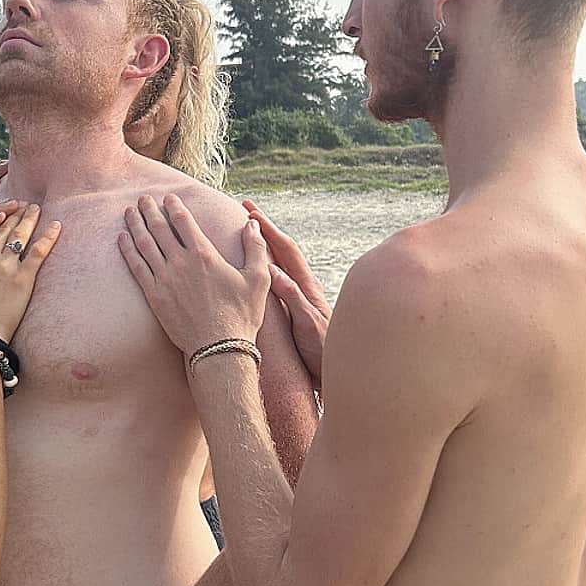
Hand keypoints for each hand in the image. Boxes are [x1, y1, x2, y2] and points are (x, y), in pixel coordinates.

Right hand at [0, 204, 60, 341]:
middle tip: (24, 203)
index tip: (2, 209)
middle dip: (14, 214)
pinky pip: (38, 251)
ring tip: (36, 208)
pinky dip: (48, 236)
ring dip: (29, 219)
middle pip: (3, 229)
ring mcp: (6, 266)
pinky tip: (56, 225)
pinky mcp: (23, 278)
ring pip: (19, 235)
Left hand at [119, 194, 270, 354]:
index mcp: (204, 254)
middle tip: (143, 198)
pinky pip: (136, 267)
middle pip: (159, 228)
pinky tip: (122, 239)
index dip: (174, 205)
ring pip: (144, 244)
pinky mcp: (154, 296)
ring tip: (128, 211)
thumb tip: (252, 223)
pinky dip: (127, 250)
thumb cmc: (242, 315)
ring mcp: (164, 279)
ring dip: (135, 224)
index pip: (183, 220)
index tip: (168, 196)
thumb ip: (255, 247)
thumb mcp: (258, 279)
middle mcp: (180, 263)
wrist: (219, 349)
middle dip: (149, 209)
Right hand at [243, 200, 330, 388]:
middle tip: (246, 210)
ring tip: (248, 232)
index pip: (285, 250)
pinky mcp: (297, 310)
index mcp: (306, 287)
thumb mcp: (307, 325)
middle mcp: (304, 288)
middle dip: (265, 229)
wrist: (340, 374)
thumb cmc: (323, 353)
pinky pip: (278, 281)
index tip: (250, 212)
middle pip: (283, 250)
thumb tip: (272, 270)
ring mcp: (301, 298)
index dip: (268, 229)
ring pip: (281, 264)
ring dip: (265, 245)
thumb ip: (293, 298)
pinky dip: (266, 266)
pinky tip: (257, 268)